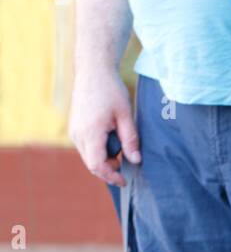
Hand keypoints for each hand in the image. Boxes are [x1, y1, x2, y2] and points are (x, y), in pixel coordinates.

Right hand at [68, 67, 139, 187]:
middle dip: (109, 170)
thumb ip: (130, 139)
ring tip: (121, 149)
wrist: (93, 70)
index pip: (97, 165)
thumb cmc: (110, 90)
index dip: (111, 176)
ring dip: (104, 160)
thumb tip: (135, 160)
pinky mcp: (75, 127)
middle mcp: (77, 133)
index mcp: (90, 132)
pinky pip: (86, 147)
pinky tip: (112, 142)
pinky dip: (99, 151)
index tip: (124, 180)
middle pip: (91, 164)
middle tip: (126, 166)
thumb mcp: (125, 115)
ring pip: (88, 157)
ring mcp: (74, 130)